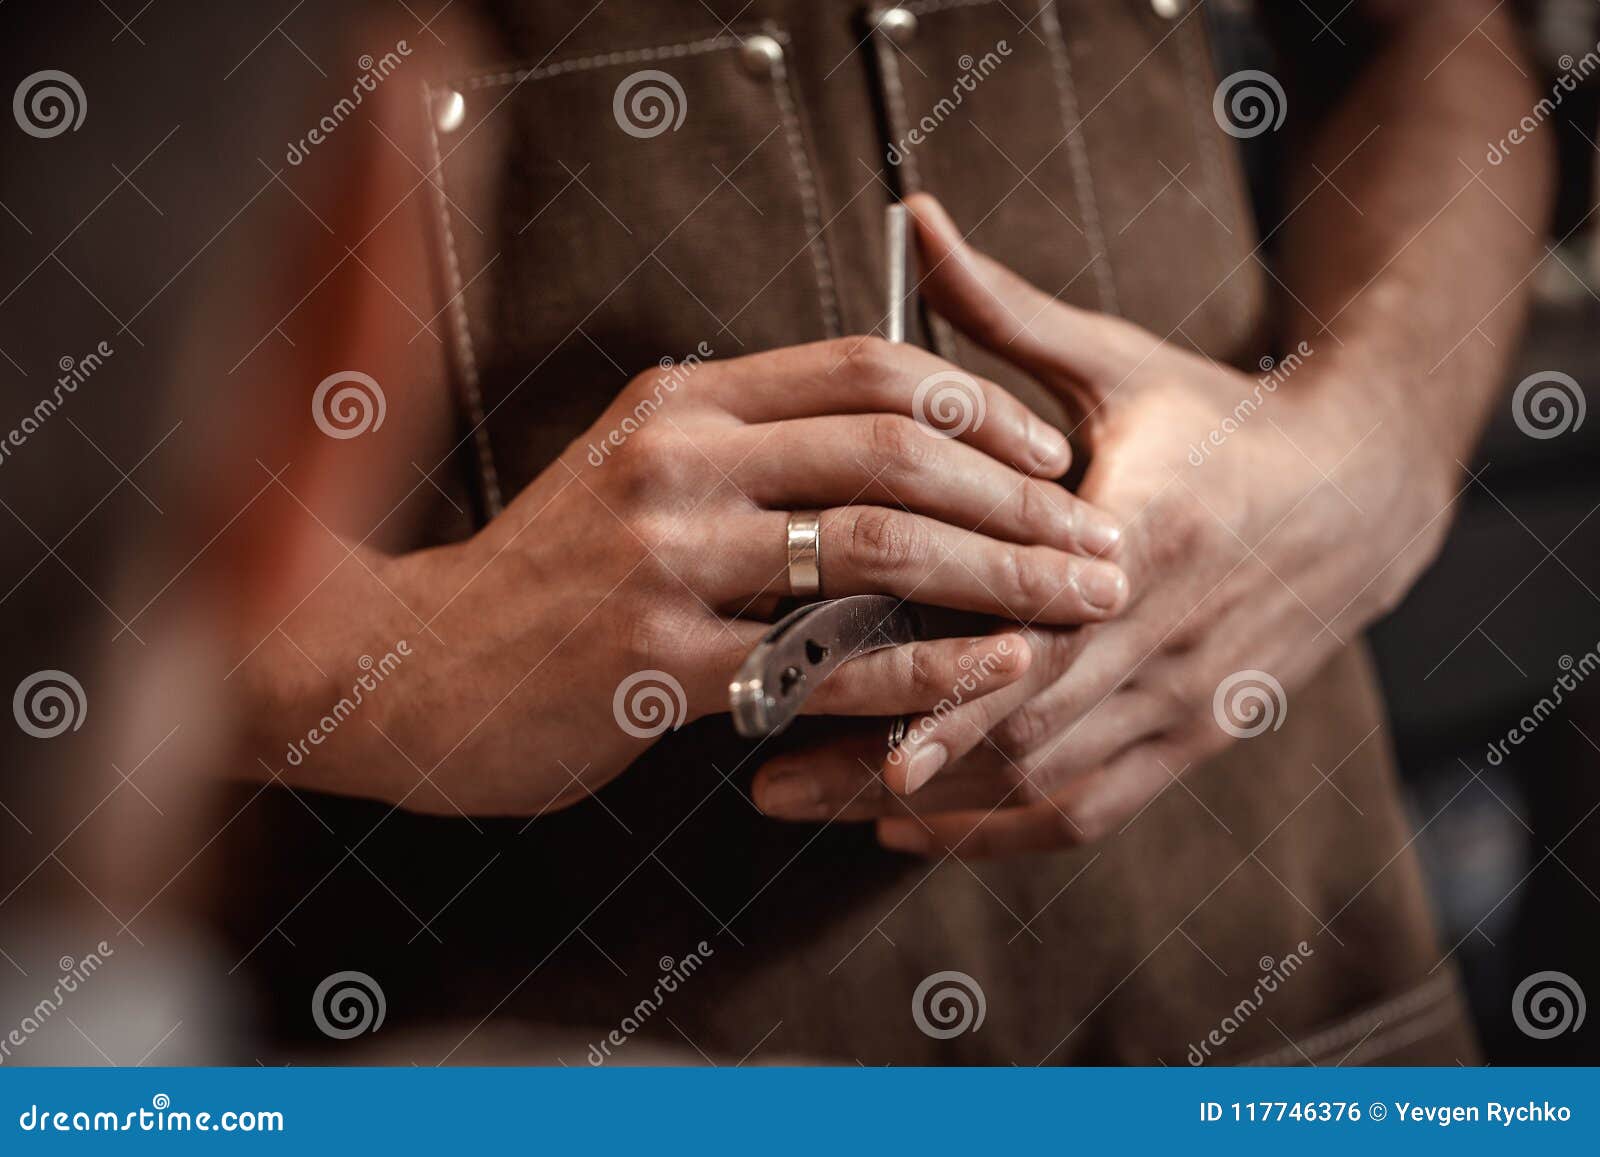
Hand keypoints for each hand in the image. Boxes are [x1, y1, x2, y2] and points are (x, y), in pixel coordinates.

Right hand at [247, 335, 1129, 815]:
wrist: (414, 667)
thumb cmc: (544, 573)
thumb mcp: (631, 467)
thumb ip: (744, 440)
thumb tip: (884, 432)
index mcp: (683, 400)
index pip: (864, 369)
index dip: (978, 407)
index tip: (1054, 452)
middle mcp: (678, 461)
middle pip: (894, 454)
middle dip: (1022, 497)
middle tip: (1101, 537)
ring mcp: (667, 560)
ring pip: (878, 552)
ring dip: (1002, 579)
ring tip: (1081, 603)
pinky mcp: (658, 661)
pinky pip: (826, 663)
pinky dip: (927, 672)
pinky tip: (994, 674)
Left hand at [753, 195, 1455, 853]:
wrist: (1361, 489)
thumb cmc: (1220, 419)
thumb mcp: (1119, 364)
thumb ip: (1004, 312)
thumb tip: (913, 220)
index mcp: (1150, 533)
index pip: (1028, 629)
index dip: (931, 684)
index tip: (827, 707)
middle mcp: (1170, 634)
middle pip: (1018, 727)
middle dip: (888, 760)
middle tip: (773, 778)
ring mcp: (1190, 701)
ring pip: (1045, 784)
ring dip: (932, 809)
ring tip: (818, 808)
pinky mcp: (1199, 738)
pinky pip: (1094, 812)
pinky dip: (1003, 832)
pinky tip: (918, 829)